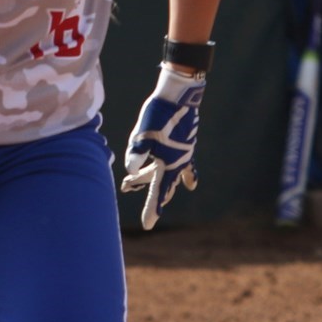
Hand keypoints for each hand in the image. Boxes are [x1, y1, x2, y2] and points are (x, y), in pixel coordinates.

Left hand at [120, 65, 205, 229]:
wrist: (180, 96)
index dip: (152, 209)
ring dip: (151, 179)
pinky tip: (191, 184)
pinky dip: (186, 175)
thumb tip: (130, 171)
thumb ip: (137, 152)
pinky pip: (186, 166)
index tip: (148, 225)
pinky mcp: (185, 147)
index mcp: (166, 163)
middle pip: (159, 184)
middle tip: (132, 198)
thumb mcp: (143, 132)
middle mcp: (177, 163)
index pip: (158, 192)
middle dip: (147, 192)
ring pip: (167, 175)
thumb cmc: (159, 113)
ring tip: (131, 184)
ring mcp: (183, 155)